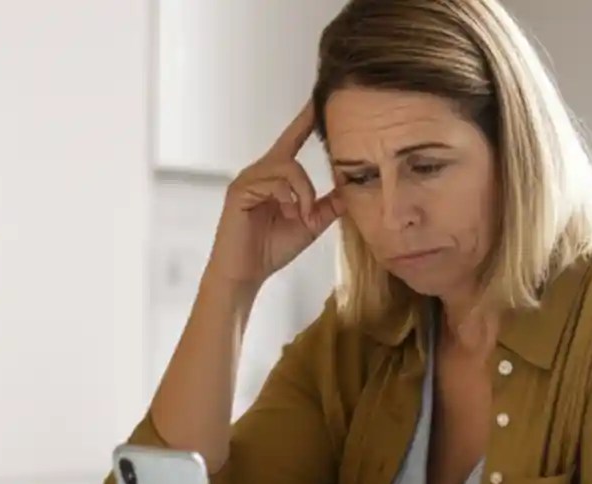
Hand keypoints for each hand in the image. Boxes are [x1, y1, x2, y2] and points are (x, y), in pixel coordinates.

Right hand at [206, 102, 344, 290]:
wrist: (246, 274)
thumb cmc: (271, 248)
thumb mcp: (309, 224)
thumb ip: (327, 205)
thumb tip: (351, 189)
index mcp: (274, 177)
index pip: (292, 141)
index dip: (304, 121)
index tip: (317, 101)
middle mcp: (259, 172)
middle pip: (290, 152)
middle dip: (306, 178)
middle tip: (312, 204)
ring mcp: (247, 179)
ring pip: (286, 167)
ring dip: (303, 193)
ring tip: (301, 216)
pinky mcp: (240, 191)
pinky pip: (275, 182)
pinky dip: (289, 199)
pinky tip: (288, 215)